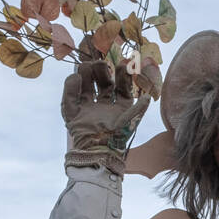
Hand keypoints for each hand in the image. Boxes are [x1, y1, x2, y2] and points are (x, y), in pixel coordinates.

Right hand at [61, 58, 154, 173]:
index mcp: (119, 110)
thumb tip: (148, 97)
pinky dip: (70, 88)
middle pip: (102, 85)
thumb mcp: (130, 122)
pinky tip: (75, 78)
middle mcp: (103, 109)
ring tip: (86, 65)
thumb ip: (138, 109)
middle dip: (101, 72)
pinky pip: (69, 99)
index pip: (120, 88)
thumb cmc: (117, 141)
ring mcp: (87, 111)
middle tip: (101, 63)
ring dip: (85, 75)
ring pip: (85, 88)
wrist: (99, 155)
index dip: (121, 76)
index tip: (122, 64)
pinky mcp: (73, 116)